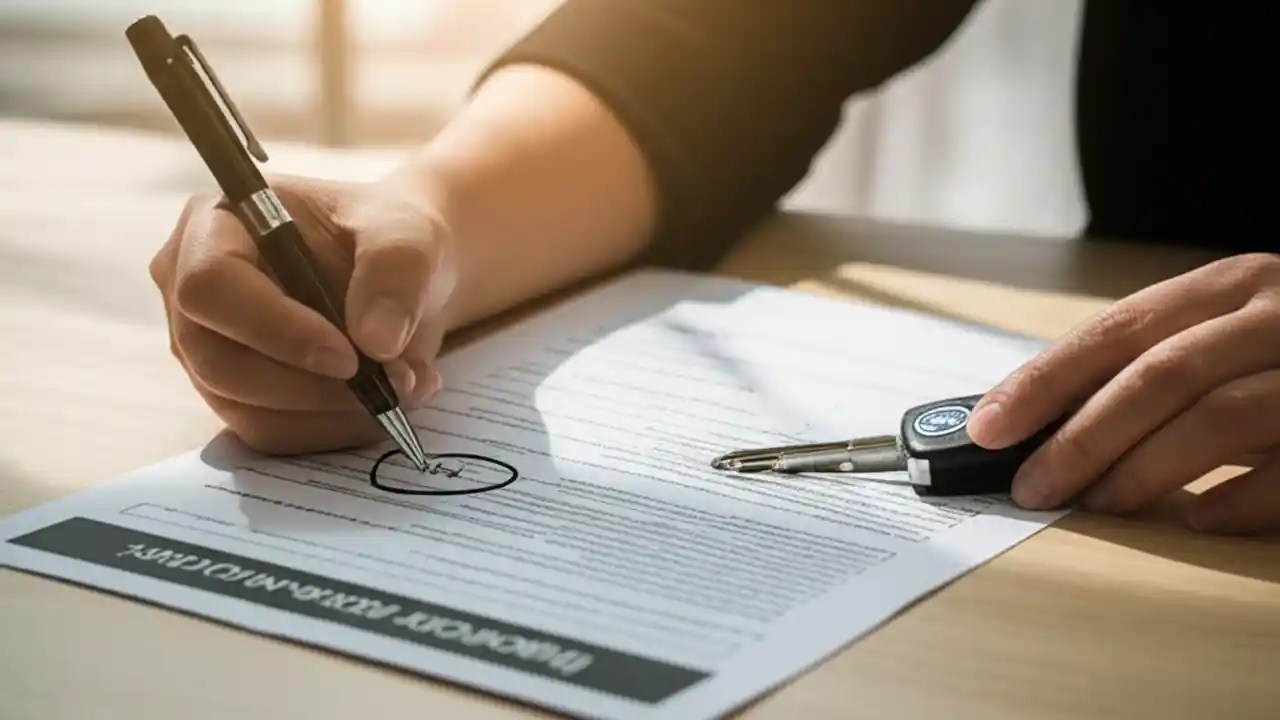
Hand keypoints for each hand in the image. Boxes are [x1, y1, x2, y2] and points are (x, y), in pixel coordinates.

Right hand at [150, 174, 455, 453]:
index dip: (275, 330)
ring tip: (407, 386)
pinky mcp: (235, 394)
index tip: (349, 358)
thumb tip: (376, 342)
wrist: (401, 272)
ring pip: (249, 410)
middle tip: (395, 383)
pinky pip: (273, 432)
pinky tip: (386, 404)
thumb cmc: (389, 234)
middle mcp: (191, 289)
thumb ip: (395, 274)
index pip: (211, 286)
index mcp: (216, 224)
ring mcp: (207, 347)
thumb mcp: (408, 233)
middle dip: (313, 387)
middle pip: (220, 362)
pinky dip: (334, 429)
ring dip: (333, 413)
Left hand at [967, 253, 1279, 533]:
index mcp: (1231, 285)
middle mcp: (1279, 313)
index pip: (1115, 331)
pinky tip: (1195, 520)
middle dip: (1082, 438)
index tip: (987, 428)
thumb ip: (1156, 363)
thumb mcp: (1230, 331)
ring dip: (1143, 472)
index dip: (1044, 381)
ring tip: (1095, 507)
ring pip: (1219, 419)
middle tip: (1033, 488)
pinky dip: (1239, 498)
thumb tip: (1042, 424)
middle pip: (1159, 375)